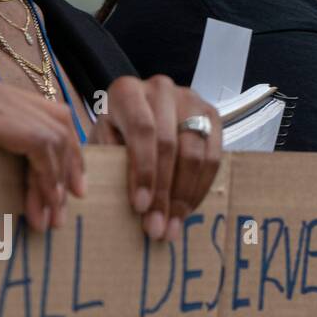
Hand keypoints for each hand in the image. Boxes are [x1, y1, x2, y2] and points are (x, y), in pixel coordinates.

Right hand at [0, 78, 84, 233]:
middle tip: (60, 215)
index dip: (72, 155)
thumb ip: (24, 161)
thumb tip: (74, 185)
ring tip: (46, 219)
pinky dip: (45, 178)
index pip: (55, 115)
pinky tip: (40, 206)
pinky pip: (38, 143)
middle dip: (66, 172)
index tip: (76, 193)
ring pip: (52, 136)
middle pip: (60, 122)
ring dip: (54, 184)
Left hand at [90, 75, 220, 240]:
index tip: (140, 207)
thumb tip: (122, 202)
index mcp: (127, 92)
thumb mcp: (103, 144)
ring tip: (174, 225)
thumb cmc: (116, 134)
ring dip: (184, 196)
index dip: (144, 171)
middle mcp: (161, 89)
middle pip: (170, 145)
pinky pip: (213, 158)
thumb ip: (108, 163)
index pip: (143, 131)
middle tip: (158, 227)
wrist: (140, 114)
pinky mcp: (212, 116)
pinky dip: (201, 188)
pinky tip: (187, 209)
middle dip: (164, 193)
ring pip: (195, 154)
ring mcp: (191, 100)